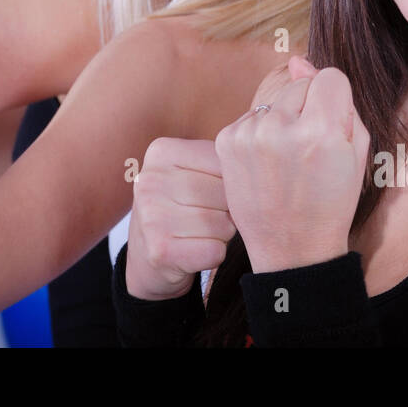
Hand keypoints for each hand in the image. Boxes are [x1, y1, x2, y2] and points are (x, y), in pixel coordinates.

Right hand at [125, 138, 235, 300]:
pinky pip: (215, 251)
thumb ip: (222, 160)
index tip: (213, 190)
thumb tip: (264, 165)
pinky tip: (195, 250)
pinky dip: (214, 255)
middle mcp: (151, 180)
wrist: (143, 253)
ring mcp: (152, 216)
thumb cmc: (180, 206)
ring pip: (224, 225)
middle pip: (226, 194)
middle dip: (229, 209)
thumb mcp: (191, 170)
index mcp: (162, 151)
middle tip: (207, 215)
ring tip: (200, 232)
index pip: (226, 162)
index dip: (232, 182)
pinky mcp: (160, 250)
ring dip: (223, 234)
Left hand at [214, 56, 369, 273]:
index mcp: (321, 132)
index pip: (330, 77)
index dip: (335, 101)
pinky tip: (267, 163)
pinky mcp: (225, 141)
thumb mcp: (356, 153)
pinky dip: (260, 132)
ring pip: (274, 99)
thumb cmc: (331, 201)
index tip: (332, 128)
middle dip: (308, 108)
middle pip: (300, 84)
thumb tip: (299, 61)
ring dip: (282, 120)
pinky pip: (251, 116)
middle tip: (309, 151)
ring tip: (287, 160)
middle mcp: (280, 129)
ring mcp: (248, 135)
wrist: (291, 248)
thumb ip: (338, 101)